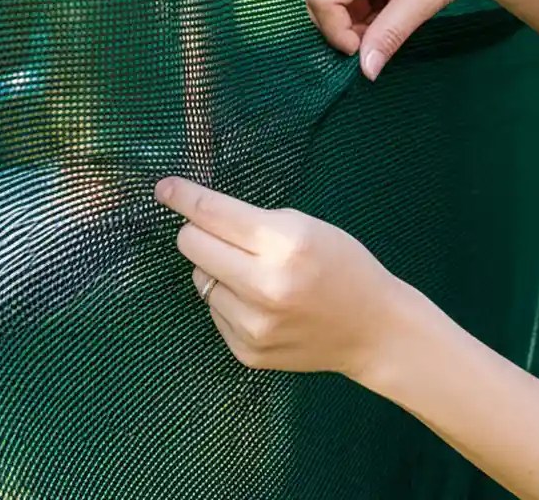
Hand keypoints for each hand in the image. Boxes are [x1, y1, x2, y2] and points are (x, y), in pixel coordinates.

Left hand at [155, 175, 538, 499]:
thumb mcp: (311, 228)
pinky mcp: (247, 350)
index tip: (165, 188)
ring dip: (219, 271)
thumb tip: (197, 217)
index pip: (214, 214)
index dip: (184, 197)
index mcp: (287, 245)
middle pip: (193, 245)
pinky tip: (264, 304)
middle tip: (219, 233)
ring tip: (257, 276)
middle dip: (200, 233)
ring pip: (200, 280)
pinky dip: (230, 301)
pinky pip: (214, 312)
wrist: (374, 329)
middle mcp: (265, 286)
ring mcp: (254, 324)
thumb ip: (257, 222)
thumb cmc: (345, 267)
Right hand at [305, 0, 538, 79]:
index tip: (365, 50)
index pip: (323, 0)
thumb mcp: (423, 2)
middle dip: (350, 28)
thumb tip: (365, 72)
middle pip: (326, 1)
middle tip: (386, 35)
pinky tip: (390, 4)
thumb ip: (388, 36)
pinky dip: (365, 8)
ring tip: (396, 14)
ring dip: (360, 19)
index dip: (337, 33)